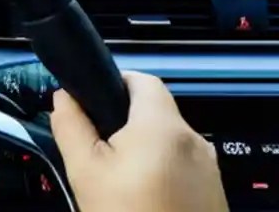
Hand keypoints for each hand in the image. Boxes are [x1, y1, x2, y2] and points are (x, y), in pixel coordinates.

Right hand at [51, 72, 227, 211]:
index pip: (141, 79)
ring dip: (144, 154)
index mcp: (162, 125)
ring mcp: (209, 169)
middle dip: (125, 127)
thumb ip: (71, 126)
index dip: (114, 84)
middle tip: (100, 156)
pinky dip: (162, 176)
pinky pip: (183, 170)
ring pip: (168, 144)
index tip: (94, 105)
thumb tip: (64, 98)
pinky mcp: (214, 193)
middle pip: (155, 113)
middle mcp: (194, 140)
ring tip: (120, 188)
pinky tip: (144, 203)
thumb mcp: (85, 173)